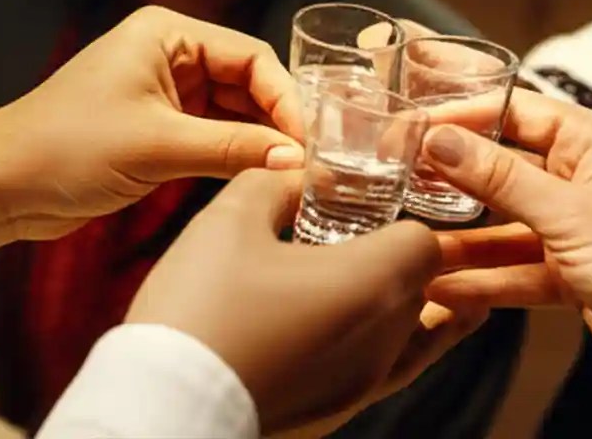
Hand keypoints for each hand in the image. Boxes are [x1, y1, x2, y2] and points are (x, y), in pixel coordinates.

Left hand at [0, 6, 306, 238]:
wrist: (1, 184)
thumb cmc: (66, 146)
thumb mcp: (158, 146)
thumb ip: (233, 150)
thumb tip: (296, 160)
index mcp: (166, 33)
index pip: (252, 56)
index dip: (285, 98)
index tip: (307, 141)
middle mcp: (169, 55)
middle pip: (248, 82)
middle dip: (277, 120)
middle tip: (309, 162)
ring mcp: (164, 92)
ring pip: (234, 112)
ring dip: (259, 141)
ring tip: (292, 175)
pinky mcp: (157, 128)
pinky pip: (213, 136)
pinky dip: (236, 155)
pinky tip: (261, 177)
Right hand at [125, 169, 487, 433]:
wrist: (164, 404)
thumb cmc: (200, 306)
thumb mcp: (230, 217)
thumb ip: (275, 184)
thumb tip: (295, 179)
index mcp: (372, 281)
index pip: (428, 244)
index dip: (409, 220)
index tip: (384, 210)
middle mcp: (384, 337)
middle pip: (422, 289)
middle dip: (403, 261)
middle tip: (372, 238)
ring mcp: (364, 382)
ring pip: (415, 339)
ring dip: (407, 308)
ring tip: (393, 286)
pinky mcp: (337, 411)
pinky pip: (384, 372)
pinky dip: (383, 346)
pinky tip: (354, 333)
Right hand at [418, 90, 591, 404]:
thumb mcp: (567, 214)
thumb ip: (499, 177)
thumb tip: (439, 137)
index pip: (516, 110)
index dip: (463, 115)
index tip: (412, 126)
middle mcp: (583, 178)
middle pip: (502, 166)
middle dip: (452, 176)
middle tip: (396, 179)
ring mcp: (576, 228)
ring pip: (502, 224)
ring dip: (459, 238)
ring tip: (408, 244)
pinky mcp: (571, 274)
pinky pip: (513, 269)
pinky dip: (482, 280)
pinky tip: (440, 289)